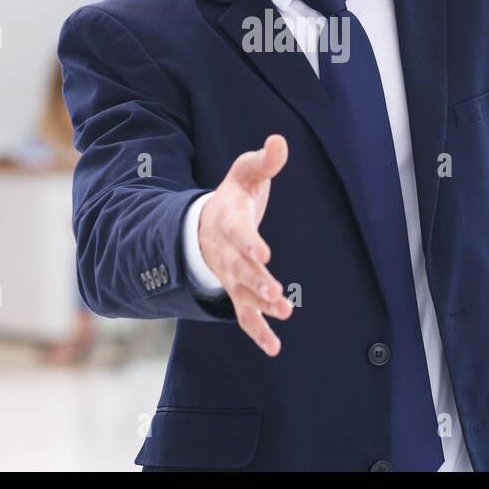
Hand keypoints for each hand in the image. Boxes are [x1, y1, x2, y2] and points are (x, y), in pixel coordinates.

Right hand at [198, 134, 293, 355]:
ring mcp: (230, 276)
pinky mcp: (237, 292)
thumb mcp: (245, 174)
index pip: (239, 234)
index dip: (250, 243)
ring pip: (243, 294)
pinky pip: (244, 316)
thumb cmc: (232, 197)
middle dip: (257, 282)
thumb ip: (263, 161)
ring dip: (261, 307)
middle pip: (241, 270)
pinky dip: (258, 331)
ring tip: (283, 313)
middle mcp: (226, 253)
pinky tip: (275, 347)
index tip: (264, 253)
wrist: (205, 226)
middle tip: (276, 294)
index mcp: (228, 221)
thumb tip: (279, 140)